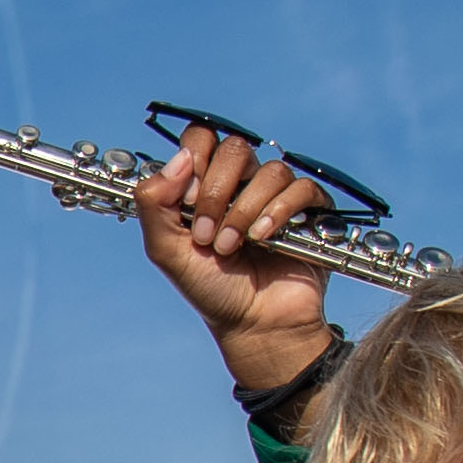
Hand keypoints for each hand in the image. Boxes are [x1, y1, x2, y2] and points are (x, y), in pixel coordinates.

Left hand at [133, 125, 336, 395]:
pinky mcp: (308, 211)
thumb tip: (180, 158)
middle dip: (216, 192)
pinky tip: (264, 238)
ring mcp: (276, 196)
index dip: (194, 160)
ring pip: (270, 170)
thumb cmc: (209, 288)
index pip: (201, 139)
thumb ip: (154, 203)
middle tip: (206, 235)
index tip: (186, 201)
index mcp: (206, 185)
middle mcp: (242, 184)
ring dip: (244, 211)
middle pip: (235, 149)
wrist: (251, 323)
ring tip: (232, 247)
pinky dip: (279, 211)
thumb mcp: (165, 249)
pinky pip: (301, 188)